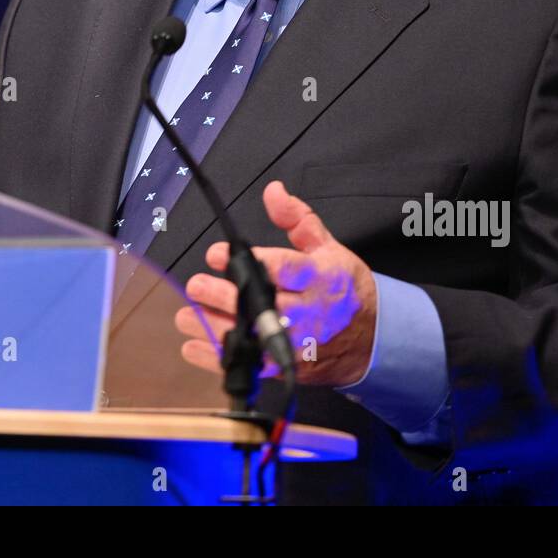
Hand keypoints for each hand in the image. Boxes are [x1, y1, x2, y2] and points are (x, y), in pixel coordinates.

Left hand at [175, 180, 377, 386]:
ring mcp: (297, 342)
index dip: (248, 262)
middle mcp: (308, 311)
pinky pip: (251, 366)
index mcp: (317, 277)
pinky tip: (194, 347)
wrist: (372, 337)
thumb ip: (296, 218)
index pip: (282, 268)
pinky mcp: (288, 366)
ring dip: (214, 328)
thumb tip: (272, 191)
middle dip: (224, 297)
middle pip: (262, 305)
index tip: (216, 255)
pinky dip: (220, 359)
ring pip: (252, 338)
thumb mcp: (328, 247)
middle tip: (196, 286)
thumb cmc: (343, 288)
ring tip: (186, 316)